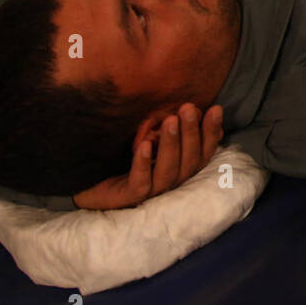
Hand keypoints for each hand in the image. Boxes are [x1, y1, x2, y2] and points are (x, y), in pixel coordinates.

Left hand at [73, 103, 224, 209]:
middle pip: (190, 160)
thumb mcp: (150, 135)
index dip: (211, 132)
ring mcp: (152, 190)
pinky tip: (145, 145)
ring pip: (170, 171)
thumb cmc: (121, 155)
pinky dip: (144, 164)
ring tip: (170, 120)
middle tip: (187, 108)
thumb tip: (200, 110)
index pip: (203, 151)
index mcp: (180, 167)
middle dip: (191, 133)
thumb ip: (172, 126)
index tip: (215, 108)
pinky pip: (142, 183)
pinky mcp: (130, 196)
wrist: (90, 180)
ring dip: (172, 145)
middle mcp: (171, 180)